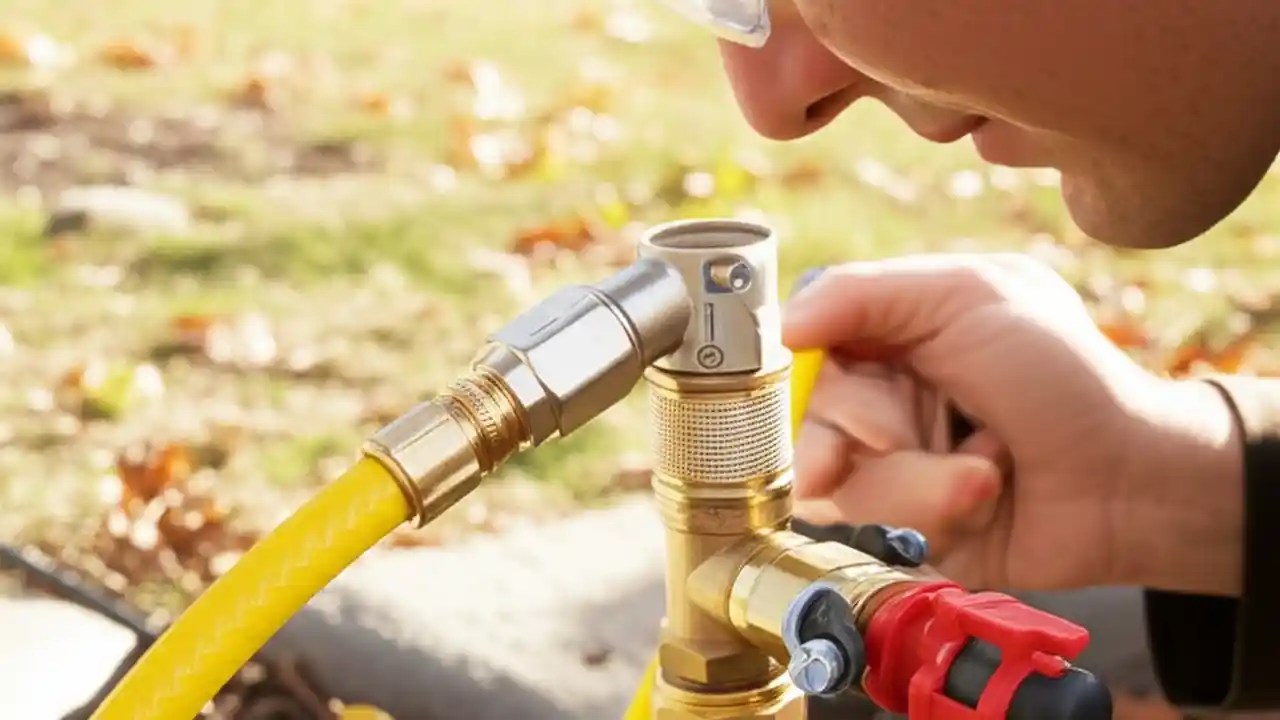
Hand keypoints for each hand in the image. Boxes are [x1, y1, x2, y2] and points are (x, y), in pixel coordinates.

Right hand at [786, 254, 1243, 594]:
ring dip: (919, 481)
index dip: (799, 377)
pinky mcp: (903, 527)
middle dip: (875, 433)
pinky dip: (935, 513)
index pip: (799, 353)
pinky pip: (874, 531)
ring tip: (985, 470)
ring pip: (840, 488)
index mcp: (885, 335)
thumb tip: (778, 324)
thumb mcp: (966, 296)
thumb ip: (861, 293)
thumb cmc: (1061, 374)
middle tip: (923, 428)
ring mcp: (889, 466)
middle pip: (810, 426)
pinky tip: (985, 496)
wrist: (1128, 481)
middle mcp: (878, 401)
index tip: (804, 388)